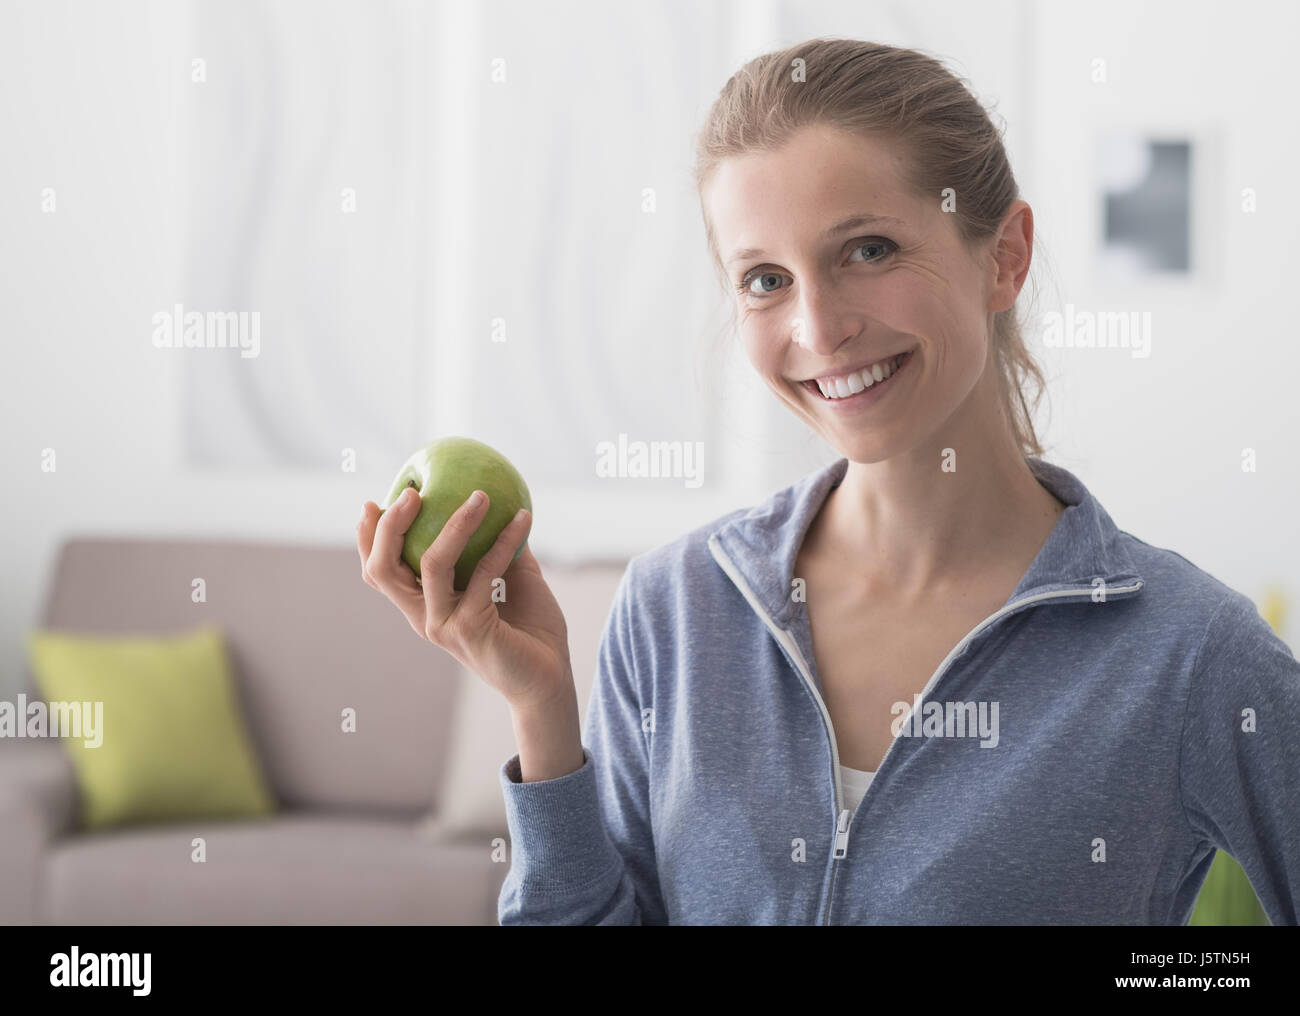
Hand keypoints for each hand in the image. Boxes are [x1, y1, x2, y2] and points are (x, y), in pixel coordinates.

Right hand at [357, 487, 573, 710]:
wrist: (549, 678)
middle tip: (413, 493)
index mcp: (424, 605)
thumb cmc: (528, 628)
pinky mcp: (471, 629)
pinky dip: (504, 541)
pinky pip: (485, 572)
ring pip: (432, 564)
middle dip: (390, 527)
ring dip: (455, 523)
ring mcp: (444, 625)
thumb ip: (495, 546)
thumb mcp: (509, 577)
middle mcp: (425, 617)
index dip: (369, 539)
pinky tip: (523, 520)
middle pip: (384, 570)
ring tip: (480, 495)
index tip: (374, 503)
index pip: (381, 572)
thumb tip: (498, 500)